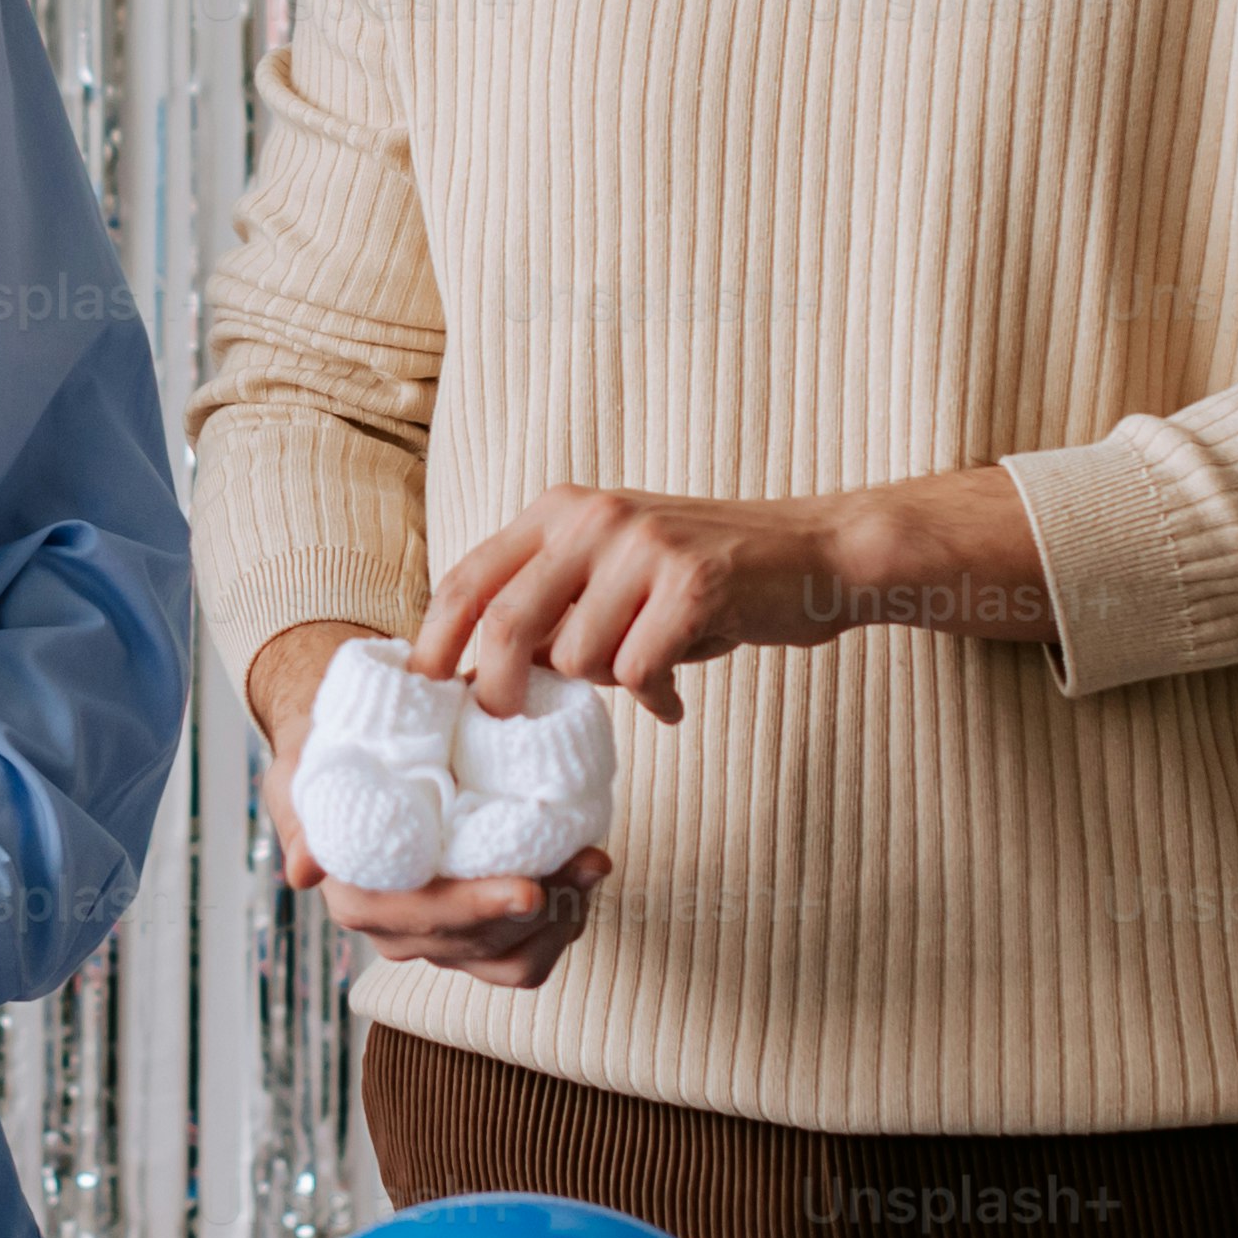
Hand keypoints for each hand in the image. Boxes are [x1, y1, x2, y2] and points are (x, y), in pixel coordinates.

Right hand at [242, 616, 612, 992]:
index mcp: (360, 898)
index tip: (529, 887)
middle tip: (590, 859)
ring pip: (511, 960)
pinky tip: (582, 880)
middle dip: (543, 908)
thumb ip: (301, 818)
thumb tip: (302, 872)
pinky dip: (564, 925)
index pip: (423, 918)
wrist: (359, 752)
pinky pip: (528, 957)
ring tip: (593, 863)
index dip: (478, 909)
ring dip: (564, 918)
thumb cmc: (333, 754)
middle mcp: (400, 933)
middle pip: (479, 945)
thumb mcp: (301, 772)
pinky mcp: (479, 936)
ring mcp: (442, 940)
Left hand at [411, 470, 1046, 720]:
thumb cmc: (702, 579)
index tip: (422, 700)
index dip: (433, 644)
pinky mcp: (692, 585)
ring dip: (606, 684)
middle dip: (497, 693)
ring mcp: (643, 547)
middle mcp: (593, 516)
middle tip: (506, 727)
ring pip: (576, 659)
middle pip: (505, 624)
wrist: (815, 553)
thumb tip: (475, 675)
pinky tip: (676, 694)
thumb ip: (551, 606)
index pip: (467, 579)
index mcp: (560, 509)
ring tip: (646, 669)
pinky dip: (656, 695)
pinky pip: (640, 672)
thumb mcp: (612, 571)